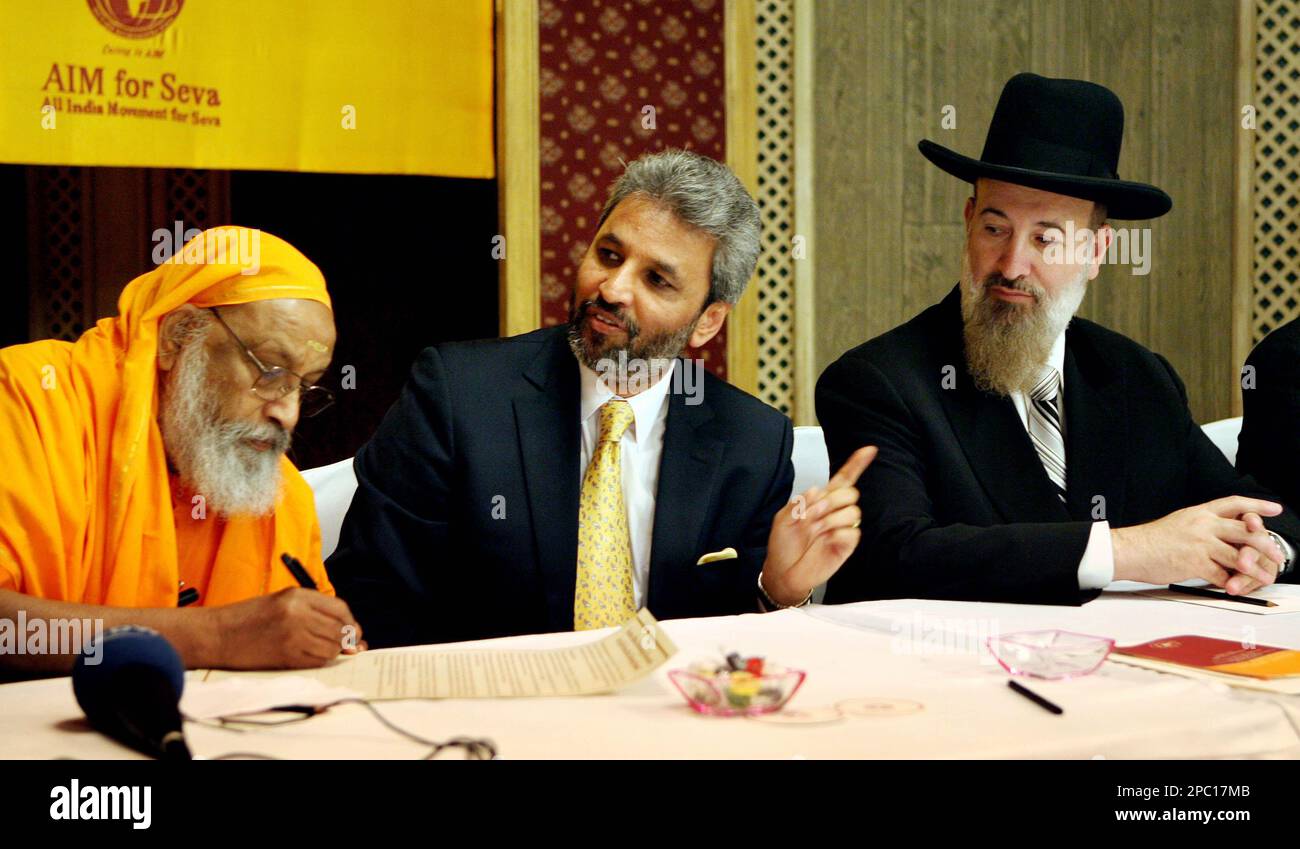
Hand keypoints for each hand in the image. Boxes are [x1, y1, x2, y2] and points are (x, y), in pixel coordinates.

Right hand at [211, 588, 365, 668]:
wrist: (217, 634)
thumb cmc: (247, 618)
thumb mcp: (282, 602)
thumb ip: (312, 611)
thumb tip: (346, 630)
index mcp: (297, 596)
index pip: (340, 608)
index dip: (351, 622)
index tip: (353, 630)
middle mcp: (298, 613)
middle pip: (340, 629)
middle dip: (346, 639)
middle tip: (346, 645)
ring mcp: (293, 635)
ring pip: (332, 647)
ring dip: (333, 652)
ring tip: (323, 650)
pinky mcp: (287, 655)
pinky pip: (318, 661)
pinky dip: (321, 661)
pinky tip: (312, 657)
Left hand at [760, 446, 876, 605]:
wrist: (783, 572)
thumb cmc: (783, 545)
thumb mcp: (783, 518)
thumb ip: (799, 501)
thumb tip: (818, 490)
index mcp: (821, 501)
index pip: (843, 479)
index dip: (856, 464)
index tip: (870, 450)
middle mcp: (835, 511)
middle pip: (850, 492)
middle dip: (832, 499)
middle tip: (813, 514)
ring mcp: (842, 528)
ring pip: (853, 511)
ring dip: (831, 518)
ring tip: (815, 530)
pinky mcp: (846, 545)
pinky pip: (852, 532)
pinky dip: (837, 534)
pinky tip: (826, 540)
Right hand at [1111, 496, 1284, 592]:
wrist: (1130, 549)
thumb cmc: (1151, 539)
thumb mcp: (1180, 522)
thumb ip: (1202, 525)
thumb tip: (1222, 534)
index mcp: (1200, 512)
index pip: (1235, 503)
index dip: (1257, 505)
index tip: (1274, 510)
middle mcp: (1203, 525)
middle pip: (1245, 530)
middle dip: (1266, 543)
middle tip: (1277, 553)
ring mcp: (1200, 543)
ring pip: (1239, 555)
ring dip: (1256, 569)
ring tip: (1267, 577)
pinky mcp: (1194, 563)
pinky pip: (1222, 575)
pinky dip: (1232, 583)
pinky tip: (1237, 587)